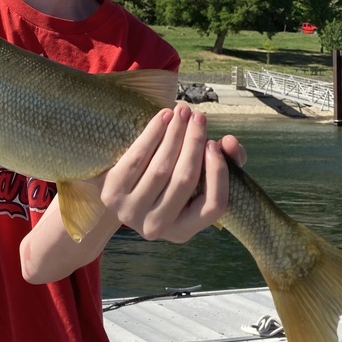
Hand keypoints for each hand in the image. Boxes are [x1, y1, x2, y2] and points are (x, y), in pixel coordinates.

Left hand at [98, 103, 240, 242]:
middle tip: (200, 116)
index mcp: (183, 231)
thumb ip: (223, 162)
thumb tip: (230, 142)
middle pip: (185, 180)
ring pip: (161, 168)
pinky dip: (153, 133)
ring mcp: (132, 213)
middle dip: (194, 143)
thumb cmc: (165, 183)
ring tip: (183, 110)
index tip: (215, 143)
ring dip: (175, 134)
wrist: (119, 190)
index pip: (214, 205)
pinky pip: (137, 158)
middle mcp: (157, 228)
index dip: (218, 173)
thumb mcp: (193, 180)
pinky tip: (164, 116)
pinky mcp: (112, 194)